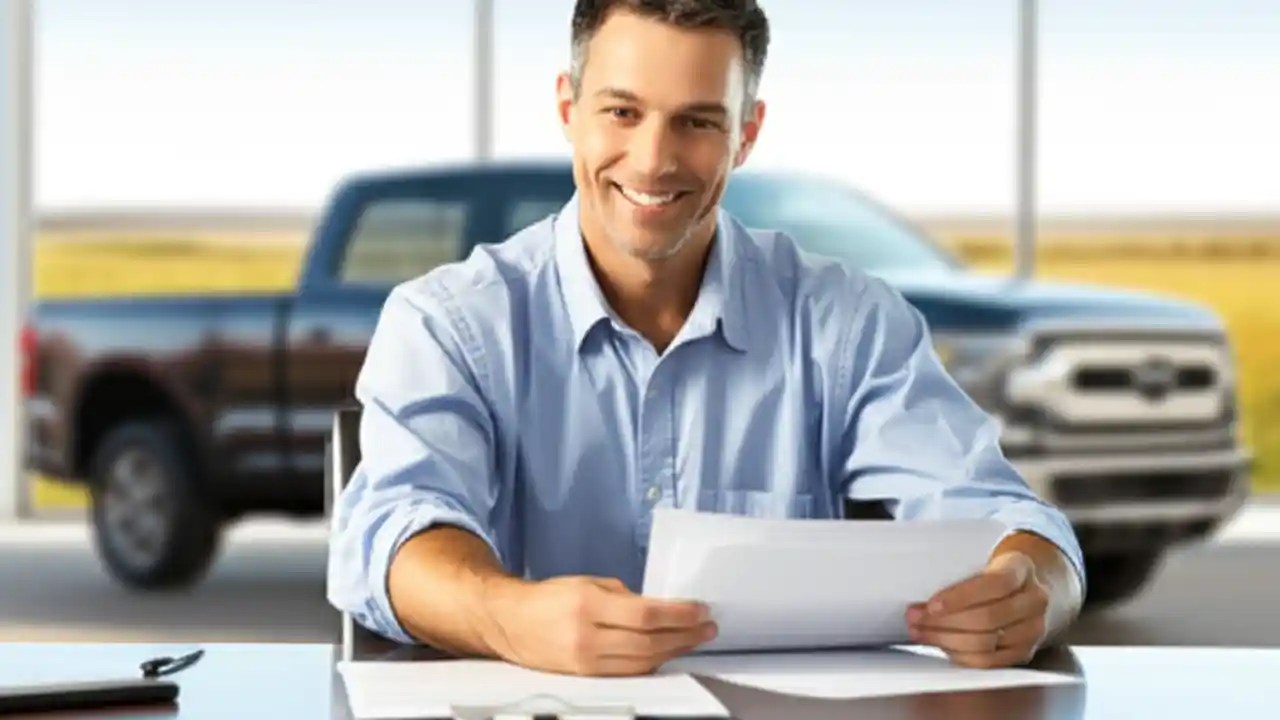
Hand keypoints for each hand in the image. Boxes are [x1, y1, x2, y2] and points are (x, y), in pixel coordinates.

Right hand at [482, 575, 717, 675]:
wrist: (511, 622)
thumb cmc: (549, 598)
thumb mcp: (588, 583)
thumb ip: (624, 596)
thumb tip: (660, 608)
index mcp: (587, 605)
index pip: (645, 614)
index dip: (679, 614)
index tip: (701, 610)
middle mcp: (586, 637)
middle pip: (649, 643)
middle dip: (685, 635)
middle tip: (707, 627)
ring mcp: (586, 663)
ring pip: (642, 662)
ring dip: (674, 651)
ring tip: (694, 639)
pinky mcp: (586, 677)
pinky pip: (628, 672)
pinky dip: (652, 663)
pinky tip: (666, 654)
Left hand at [905, 551, 1048, 668]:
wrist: (1027, 586)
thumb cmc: (993, 570)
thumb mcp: (982, 558)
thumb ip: (957, 572)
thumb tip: (918, 593)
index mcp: (1021, 568)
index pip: (994, 584)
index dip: (961, 597)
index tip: (931, 605)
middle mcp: (1034, 600)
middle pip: (987, 618)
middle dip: (944, 622)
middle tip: (914, 618)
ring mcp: (1033, 629)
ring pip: (986, 643)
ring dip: (945, 640)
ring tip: (920, 632)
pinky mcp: (1025, 652)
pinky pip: (989, 662)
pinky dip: (960, 656)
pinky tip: (941, 646)